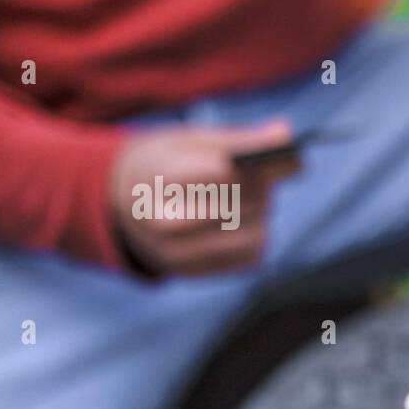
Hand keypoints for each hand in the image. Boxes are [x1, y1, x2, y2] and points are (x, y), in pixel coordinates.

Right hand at [109, 121, 297, 275]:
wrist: (121, 203)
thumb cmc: (166, 163)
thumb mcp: (192, 141)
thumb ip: (241, 141)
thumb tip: (287, 136)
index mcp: (158, 179)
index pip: (222, 173)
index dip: (258, 164)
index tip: (279, 154)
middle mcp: (164, 223)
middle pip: (243, 204)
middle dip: (261, 187)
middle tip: (264, 173)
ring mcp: (177, 253)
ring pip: (254, 234)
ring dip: (263, 214)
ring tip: (251, 197)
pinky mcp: (195, 272)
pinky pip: (251, 256)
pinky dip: (257, 235)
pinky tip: (242, 220)